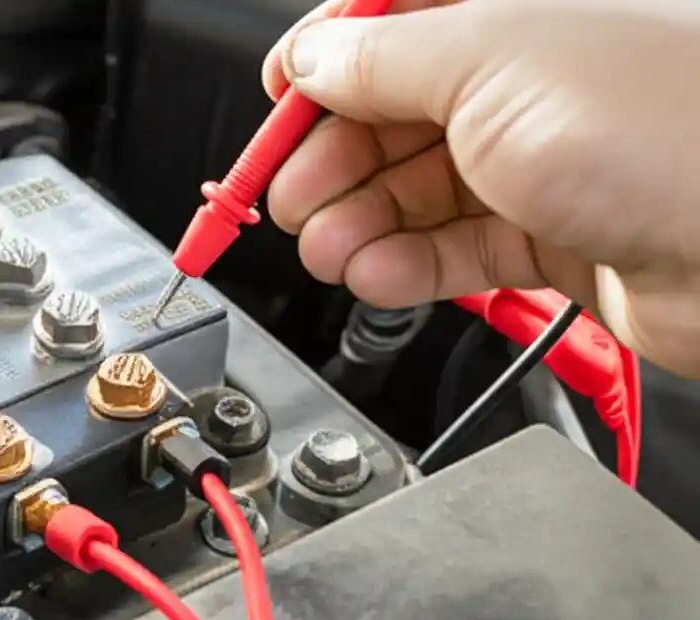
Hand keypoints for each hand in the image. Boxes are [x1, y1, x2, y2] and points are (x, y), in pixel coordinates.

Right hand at [263, 0, 699, 377]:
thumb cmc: (662, 125)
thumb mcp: (484, 62)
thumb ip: (380, 62)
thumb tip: (313, 61)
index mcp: (511, 9)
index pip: (389, 25)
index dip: (323, 65)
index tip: (277, 107)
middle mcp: (526, 76)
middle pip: (393, 114)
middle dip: (330, 158)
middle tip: (288, 198)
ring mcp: (541, 157)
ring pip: (417, 188)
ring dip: (359, 222)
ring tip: (325, 249)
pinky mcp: (554, 233)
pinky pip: (457, 245)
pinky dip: (407, 263)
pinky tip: (374, 274)